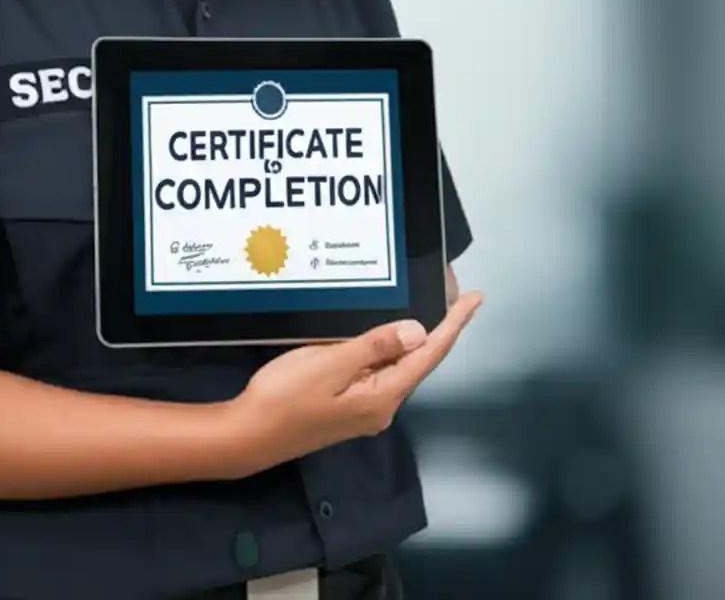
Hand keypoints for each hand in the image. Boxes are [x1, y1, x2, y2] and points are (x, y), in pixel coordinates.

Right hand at [227, 292, 482, 476]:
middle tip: (446, 287)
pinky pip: (377, 370)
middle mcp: (382, 405)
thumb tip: (418, 331)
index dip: (454, 323)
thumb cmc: (283, 400)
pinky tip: (381, 330)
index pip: (429, 353)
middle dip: (436, 323)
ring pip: (397, 364)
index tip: (476, 298)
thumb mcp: (328, 365)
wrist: (248, 436)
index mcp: (383, 396)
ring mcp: (365, 408)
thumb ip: (374, 346)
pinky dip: (386, 346)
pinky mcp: (348, 406)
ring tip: (421, 302)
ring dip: (410, 334)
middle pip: (418, 359)